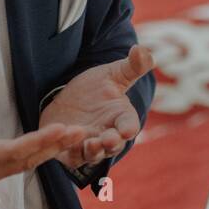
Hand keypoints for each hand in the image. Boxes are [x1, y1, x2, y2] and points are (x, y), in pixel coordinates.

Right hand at [0, 90, 88, 185]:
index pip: (12, 151)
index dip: (37, 141)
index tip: (58, 130)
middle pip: (27, 159)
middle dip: (54, 145)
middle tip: (80, 130)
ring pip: (29, 162)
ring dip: (53, 148)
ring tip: (77, 134)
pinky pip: (25, 162)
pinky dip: (43, 151)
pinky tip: (58, 141)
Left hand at [39, 44, 155, 171]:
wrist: (69, 100)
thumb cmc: (96, 89)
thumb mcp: (113, 74)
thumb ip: (131, 66)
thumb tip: (143, 51)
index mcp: (121, 118)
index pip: (129, 125)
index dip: (128, 128)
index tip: (127, 129)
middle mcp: (108, 135)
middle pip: (113, 145)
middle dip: (111, 143)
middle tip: (108, 140)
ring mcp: (88, 145)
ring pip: (92, 155)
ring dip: (92, 151)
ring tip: (90, 144)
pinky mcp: (69, 150)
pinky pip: (71, 157)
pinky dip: (69, 153)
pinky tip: (65, 141)